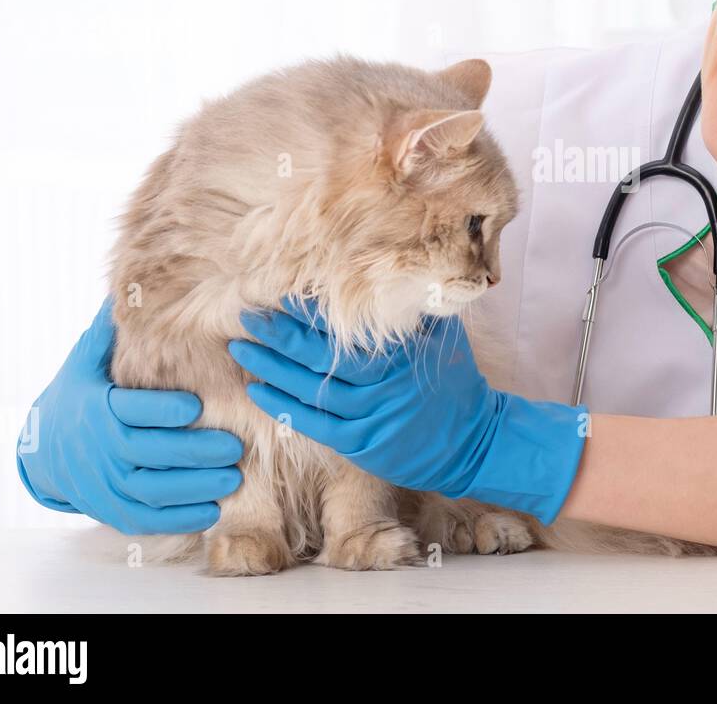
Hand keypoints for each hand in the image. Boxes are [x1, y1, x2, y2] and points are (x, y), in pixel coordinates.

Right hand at [16, 299, 245, 534]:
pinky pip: (146, 519)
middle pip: (150, 454)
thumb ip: (111, 330)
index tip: (198, 407)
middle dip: (194, 452)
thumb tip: (133, 281)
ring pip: (152, 490)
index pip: (132, 411)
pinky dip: (179, 519)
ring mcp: (105, 485)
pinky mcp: (112, 510)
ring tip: (234, 478)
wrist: (42, 450)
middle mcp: (101, 450)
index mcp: (98, 409)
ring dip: (194, 488)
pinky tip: (213, 511)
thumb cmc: (80, 394)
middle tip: (236, 446)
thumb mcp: (86, 362)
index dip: (162, 412)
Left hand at [229, 298, 587, 524]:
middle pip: (319, 356)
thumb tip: (387, 271)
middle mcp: (382, 384)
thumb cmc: (457, 382)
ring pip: (308, 389)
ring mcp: (369, 417)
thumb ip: (415, 310)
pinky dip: (283, 405)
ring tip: (241, 347)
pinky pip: (312, 423)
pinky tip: (259, 389)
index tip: (280, 293)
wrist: (475, 441)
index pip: (345, 328)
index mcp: (400, 353)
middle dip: (279, 334)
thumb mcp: (445, 338)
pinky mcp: (360, 445)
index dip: (309, 312)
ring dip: (270, 368)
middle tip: (248, 314)